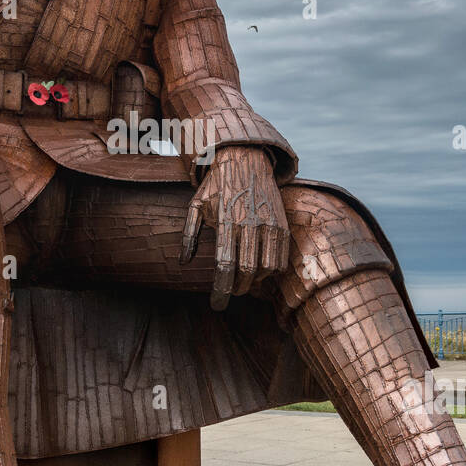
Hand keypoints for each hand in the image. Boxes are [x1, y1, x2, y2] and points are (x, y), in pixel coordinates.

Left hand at [180, 145, 289, 309]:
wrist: (244, 160)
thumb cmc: (216, 186)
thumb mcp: (195, 206)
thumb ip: (189, 236)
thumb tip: (183, 263)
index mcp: (226, 221)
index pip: (225, 265)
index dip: (221, 291)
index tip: (217, 305)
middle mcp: (249, 223)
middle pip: (247, 271)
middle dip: (236, 289)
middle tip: (229, 293)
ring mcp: (269, 223)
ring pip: (267, 268)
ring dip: (254, 283)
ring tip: (243, 283)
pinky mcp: (282, 224)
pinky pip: (280, 258)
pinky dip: (270, 272)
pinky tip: (259, 272)